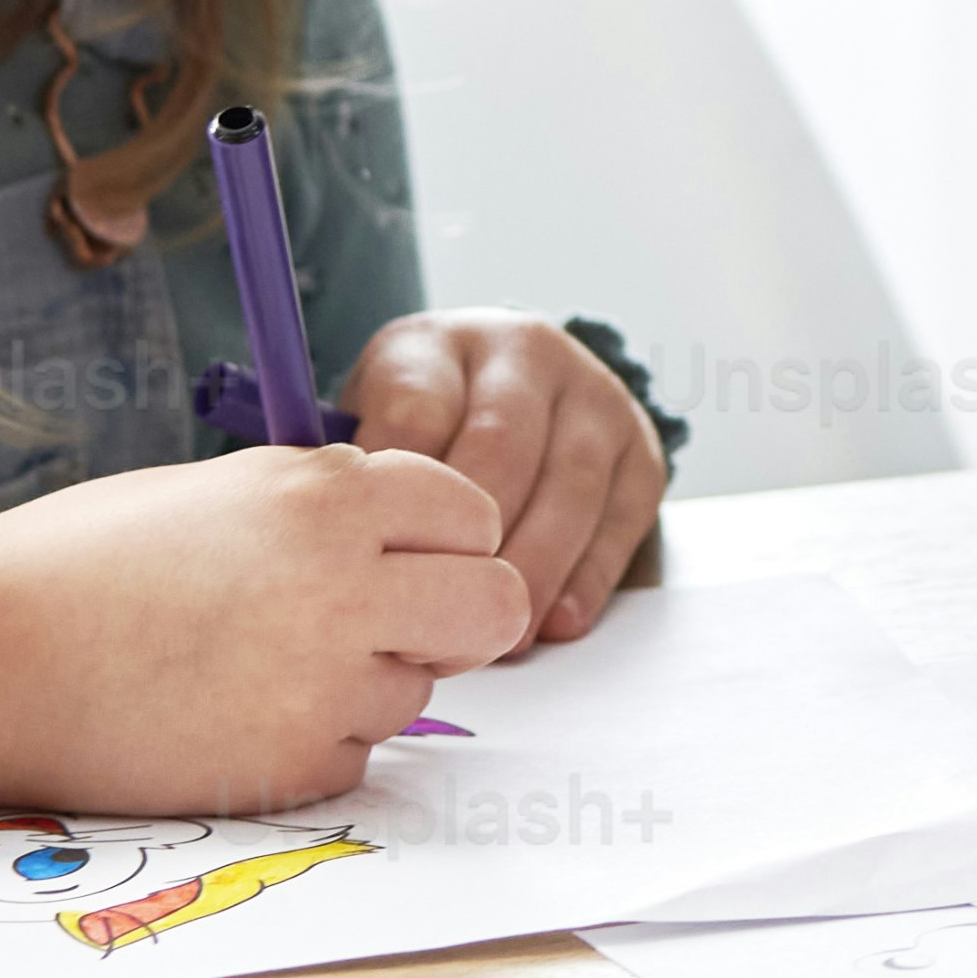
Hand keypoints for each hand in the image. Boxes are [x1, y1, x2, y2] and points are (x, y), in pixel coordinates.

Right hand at [0, 440, 533, 813]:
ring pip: (420, 686)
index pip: (474, 512)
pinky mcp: (295, 767)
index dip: (447, 536)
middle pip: (497, 604)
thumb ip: (331, 509)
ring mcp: (326, 685)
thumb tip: (415, 542)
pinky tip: (228, 714)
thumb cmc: (88, 561)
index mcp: (328, 496)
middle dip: (462, 613)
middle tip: (399, 622)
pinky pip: (354, 754)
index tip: (409, 555)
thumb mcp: (226, 490)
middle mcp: (346, 585)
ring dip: (366, 680)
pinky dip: (310, 741)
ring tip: (255, 663)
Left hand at [343, 312, 656, 640]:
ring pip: (568, 487)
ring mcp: (595, 398)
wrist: (512, 389)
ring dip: (534, 568)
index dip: (397, 497)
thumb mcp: (372, 417)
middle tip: (440, 612)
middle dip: (470, 541)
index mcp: (442, 344)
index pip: (416, 411)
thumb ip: (354, 461)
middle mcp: (528, 354)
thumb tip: (336, 542)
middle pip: (500, 448)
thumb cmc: (424, 426)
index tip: (378, 566)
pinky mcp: (641, 451)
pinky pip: (621, 519)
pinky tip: (555, 621)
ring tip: (499, 633)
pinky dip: (589, 576)